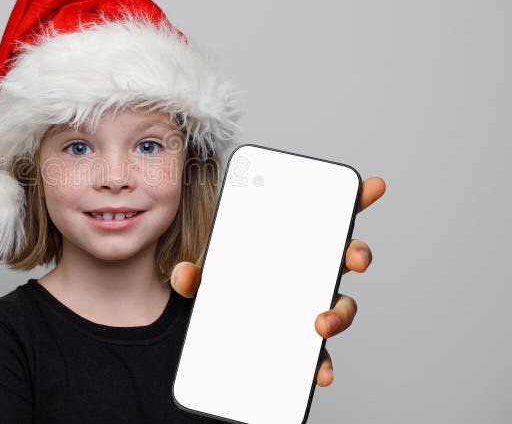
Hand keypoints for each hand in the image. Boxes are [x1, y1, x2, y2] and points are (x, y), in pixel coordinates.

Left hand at [170, 176, 385, 387]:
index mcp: (292, 248)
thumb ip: (195, 275)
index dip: (352, 200)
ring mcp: (311, 305)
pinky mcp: (303, 342)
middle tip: (354, 257)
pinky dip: (323, 363)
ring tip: (322, 323)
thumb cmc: (224, 290)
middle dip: (357, 254)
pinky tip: (319, 373)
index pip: (326, 219)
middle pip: (344, 259)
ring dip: (340, 314)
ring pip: (341, 305)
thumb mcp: (206, 280)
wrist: (216, 334)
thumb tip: (185, 275)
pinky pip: (321, 352)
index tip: (372, 185)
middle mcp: (309, 273)